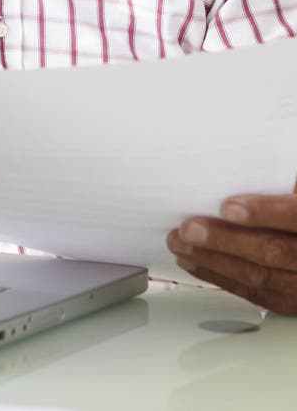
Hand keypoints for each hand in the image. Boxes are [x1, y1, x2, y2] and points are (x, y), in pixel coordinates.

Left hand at [167, 190, 296, 314]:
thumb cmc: (292, 208)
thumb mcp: (292, 187)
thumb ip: (278, 183)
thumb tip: (240, 166)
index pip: (294, 217)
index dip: (264, 212)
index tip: (228, 207)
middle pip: (272, 251)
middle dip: (225, 241)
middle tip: (189, 229)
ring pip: (258, 277)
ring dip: (213, 261)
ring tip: (180, 244)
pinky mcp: (288, 300)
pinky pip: (252, 293)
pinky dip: (219, 277)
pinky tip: (193, 263)